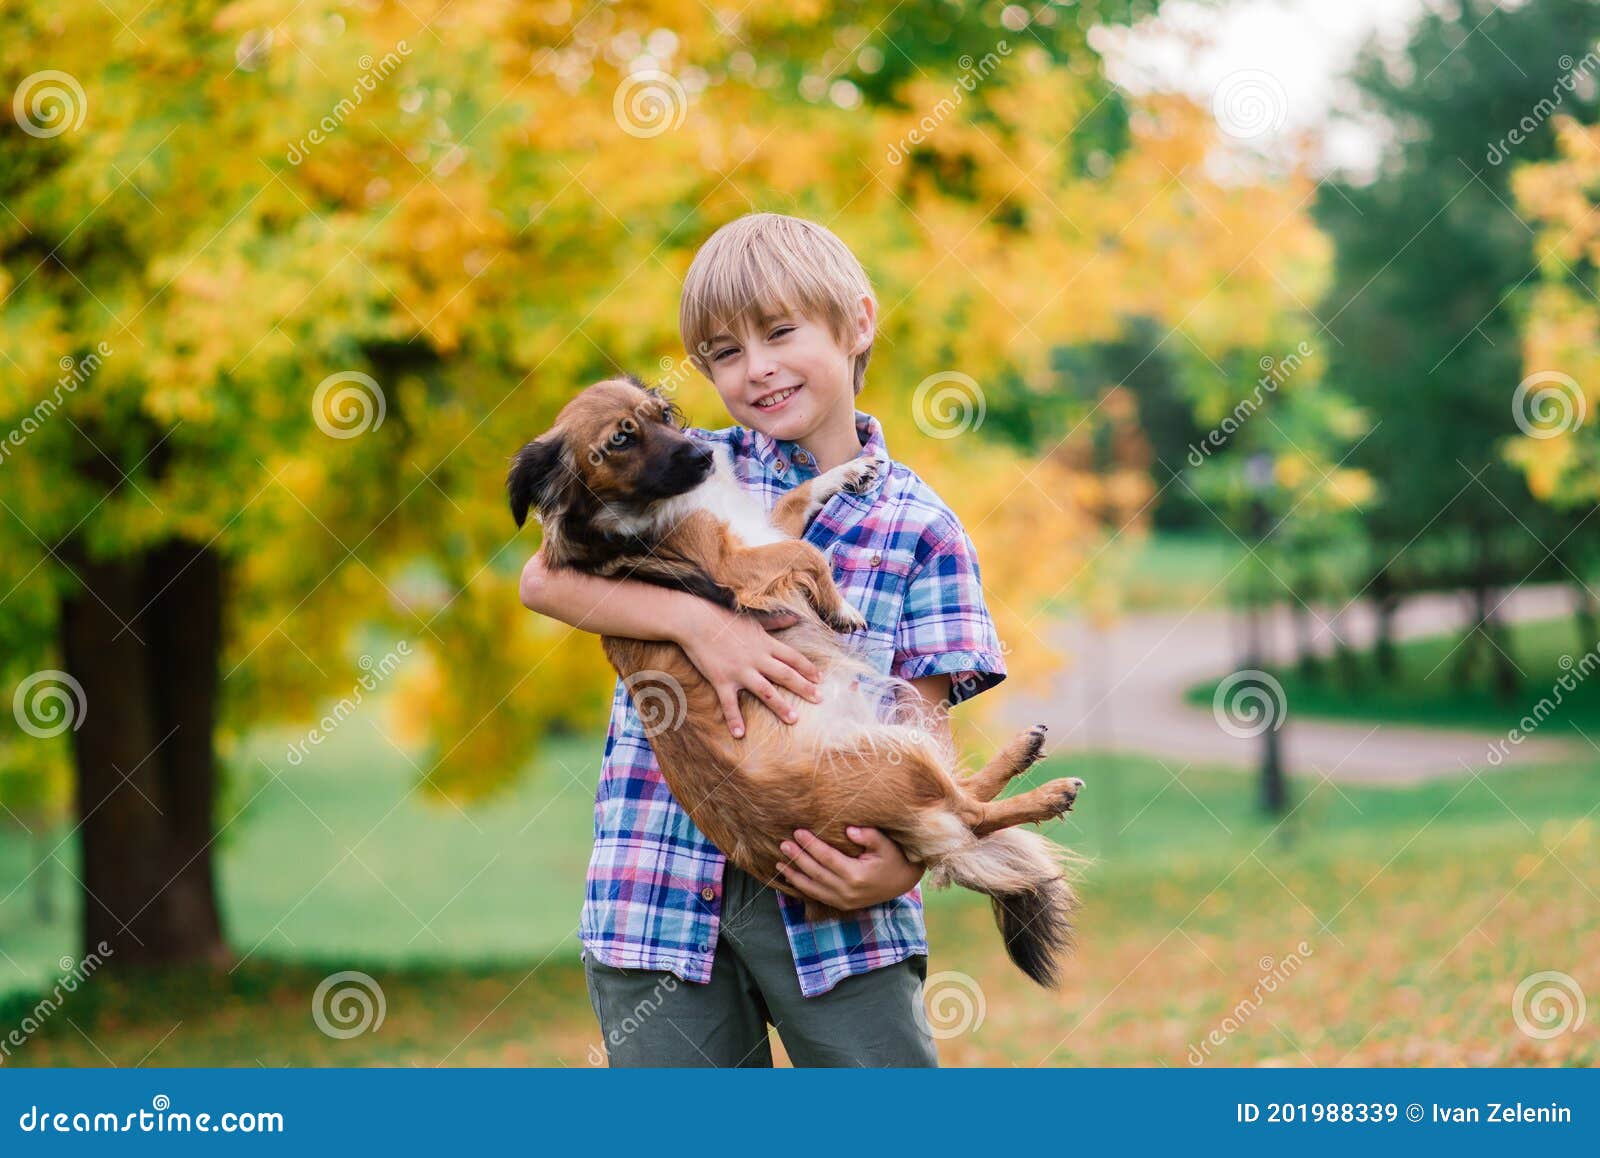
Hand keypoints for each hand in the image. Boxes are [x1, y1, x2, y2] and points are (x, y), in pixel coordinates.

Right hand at [674, 601, 821, 737]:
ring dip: (780, 706)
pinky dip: (734, 719)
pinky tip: (740, 734)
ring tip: (794, 719)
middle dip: (804, 688)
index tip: (820, 679)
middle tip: (819, 700)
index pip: (793, 658)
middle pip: (786, 675)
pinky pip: (730, 703)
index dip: (808, 669)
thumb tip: (795, 618)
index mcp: (765, 644)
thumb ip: (776, 622)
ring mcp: (740, 670)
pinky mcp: (722, 679)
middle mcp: (757, 658)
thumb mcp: (754, 619)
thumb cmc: (724, 617)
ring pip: (765, 691)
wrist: (695, 620)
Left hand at [776, 826, 923, 910]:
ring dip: (794, 876)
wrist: (902, 881)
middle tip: (783, 844)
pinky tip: (791, 878)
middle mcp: (847, 891)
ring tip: (779, 864)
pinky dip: (802, 888)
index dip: (811, 845)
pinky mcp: (842, 905)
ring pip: (812, 889)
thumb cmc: (894, 858)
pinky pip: (817, 896)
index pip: (827, 858)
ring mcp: (844, 901)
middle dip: (798, 858)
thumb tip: (849, 830)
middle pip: (816, 873)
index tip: (798, 831)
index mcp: (857, 875)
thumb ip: (869, 836)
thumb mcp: (885, 844)